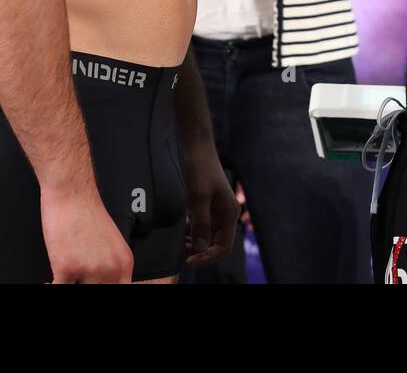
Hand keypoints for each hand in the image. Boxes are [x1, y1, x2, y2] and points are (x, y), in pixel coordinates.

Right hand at [39, 187, 132, 282]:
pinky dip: (50, 286)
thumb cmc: (86, 212)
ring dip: (68, 284)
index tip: (93, 285)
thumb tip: (103, 281)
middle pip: (100, 291)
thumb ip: (110, 265)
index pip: (121, 289)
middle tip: (75, 280)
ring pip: (79, 291)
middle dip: (83, 285)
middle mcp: (110, 269)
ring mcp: (90, 270)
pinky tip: (48, 282)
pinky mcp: (67, 268)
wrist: (72, 192)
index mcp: (124, 263)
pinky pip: (58, 290)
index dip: (105, 288)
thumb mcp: (111, 243)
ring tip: (63, 280)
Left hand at [182, 143, 239, 266]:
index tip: (188, 260)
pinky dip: (190, 229)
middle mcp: (225, 214)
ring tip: (177, 242)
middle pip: (214, 243)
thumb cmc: (199, 168)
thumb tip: (200, 249)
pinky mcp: (206, 203)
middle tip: (179, 253)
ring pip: (206, 234)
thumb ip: (200, 224)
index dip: (207, 257)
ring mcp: (216, 208)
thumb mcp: (198, 197)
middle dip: (198, 250)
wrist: (195, 145)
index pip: (223, 247)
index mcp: (229, 214)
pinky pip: (200, 224)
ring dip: (193, 241)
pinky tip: (179, 228)